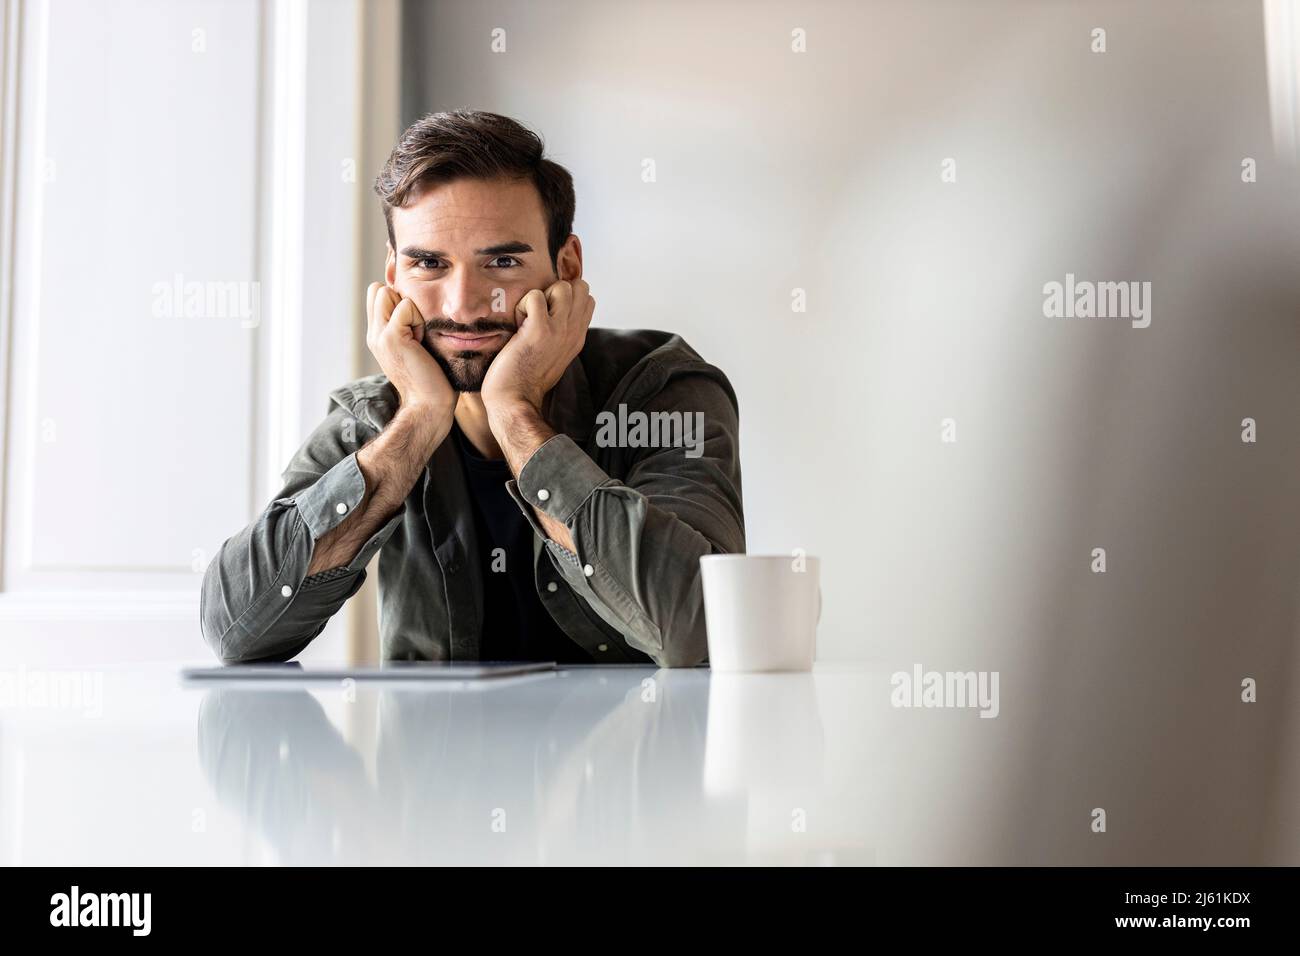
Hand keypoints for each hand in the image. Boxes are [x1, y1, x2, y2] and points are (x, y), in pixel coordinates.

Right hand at [365, 282, 455, 420]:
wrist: (428, 405)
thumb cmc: (431, 379)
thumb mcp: (417, 346)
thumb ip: (409, 325)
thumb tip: (414, 303)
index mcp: (378, 335)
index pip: (378, 294)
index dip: (399, 301)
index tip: (415, 328)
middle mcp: (373, 334)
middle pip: (380, 290)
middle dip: (403, 303)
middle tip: (417, 333)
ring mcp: (379, 335)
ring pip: (389, 293)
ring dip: (411, 310)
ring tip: (419, 337)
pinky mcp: (391, 337)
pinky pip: (406, 305)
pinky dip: (419, 319)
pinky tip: (422, 342)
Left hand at [481, 278, 593, 414]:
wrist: (515, 399)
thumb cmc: (527, 378)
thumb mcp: (556, 354)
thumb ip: (562, 333)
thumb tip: (555, 313)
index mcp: (577, 337)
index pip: (587, 299)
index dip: (567, 296)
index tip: (549, 312)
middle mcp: (573, 331)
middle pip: (580, 287)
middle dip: (556, 291)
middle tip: (539, 312)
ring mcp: (558, 330)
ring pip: (562, 287)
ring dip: (541, 295)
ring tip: (529, 317)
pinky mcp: (539, 330)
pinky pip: (535, 296)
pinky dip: (523, 304)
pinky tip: (518, 324)